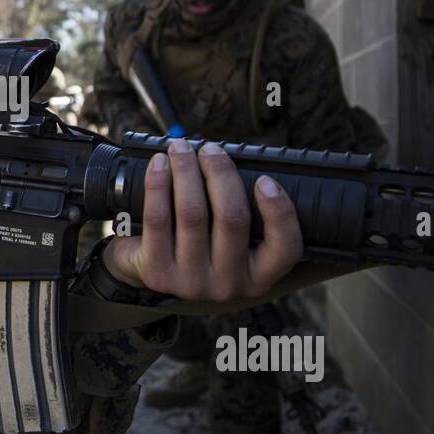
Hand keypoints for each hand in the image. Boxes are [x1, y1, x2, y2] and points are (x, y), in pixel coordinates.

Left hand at [103, 138, 301, 303]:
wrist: (148, 269)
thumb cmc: (201, 242)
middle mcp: (228, 285)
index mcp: (258, 277)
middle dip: (220, 173)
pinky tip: (159, 165)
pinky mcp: (157, 273)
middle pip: (231, 218)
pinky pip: (158, 220)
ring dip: (186, 171)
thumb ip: (244, 209)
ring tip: (180, 148)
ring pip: (192, 214)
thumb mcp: (231, 238)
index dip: (279, 211)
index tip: (265, 179)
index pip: (285, 248)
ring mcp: (191, 282)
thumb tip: (235, 160)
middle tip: (210, 149)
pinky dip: (157, 185)